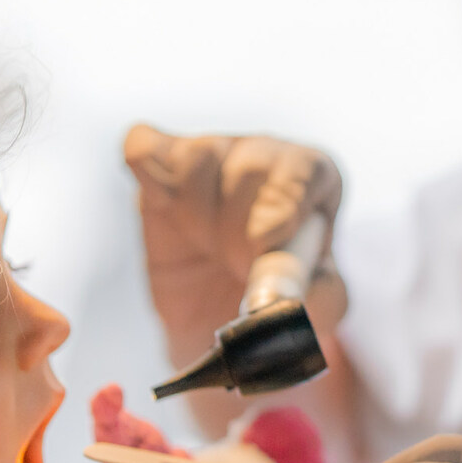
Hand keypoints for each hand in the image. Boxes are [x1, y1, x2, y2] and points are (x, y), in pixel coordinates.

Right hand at [123, 123, 346, 367]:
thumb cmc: (281, 299)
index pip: (304, 169)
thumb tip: (282, 295)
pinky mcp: (160, 162)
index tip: (263, 243)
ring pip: (199, 158)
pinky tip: (169, 212)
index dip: (283, 204)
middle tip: (238, 267)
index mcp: (316, 179)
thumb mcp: (318, 307)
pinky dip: (150, 176)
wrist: (222, 314)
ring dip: (198, 216)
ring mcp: (213, 153)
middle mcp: (267, 154)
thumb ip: (315, 297)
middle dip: (238, 231)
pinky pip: (143, 147)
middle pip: (250, 167)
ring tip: (209, 247)